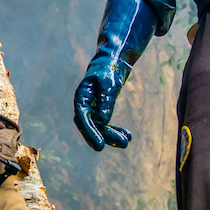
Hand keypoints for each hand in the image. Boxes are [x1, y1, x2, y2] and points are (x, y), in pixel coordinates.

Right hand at [72, 0, 158, 152]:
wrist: (111, 62)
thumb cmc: (108, 69)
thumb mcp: (109, 83)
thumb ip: (106, 101)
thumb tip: (102, 122)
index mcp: (82, 97)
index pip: (83, 119)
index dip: (90, 133)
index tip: (100, 146)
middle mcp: (85, 105)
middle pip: (92, 126)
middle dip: (105, 136)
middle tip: (122, 144)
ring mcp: (92, 109)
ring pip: (100, 127)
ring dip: (113, 135)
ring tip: (128, 140)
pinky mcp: (101, 110)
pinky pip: (107, 124)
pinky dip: (116, 130)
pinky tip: (128, 135)